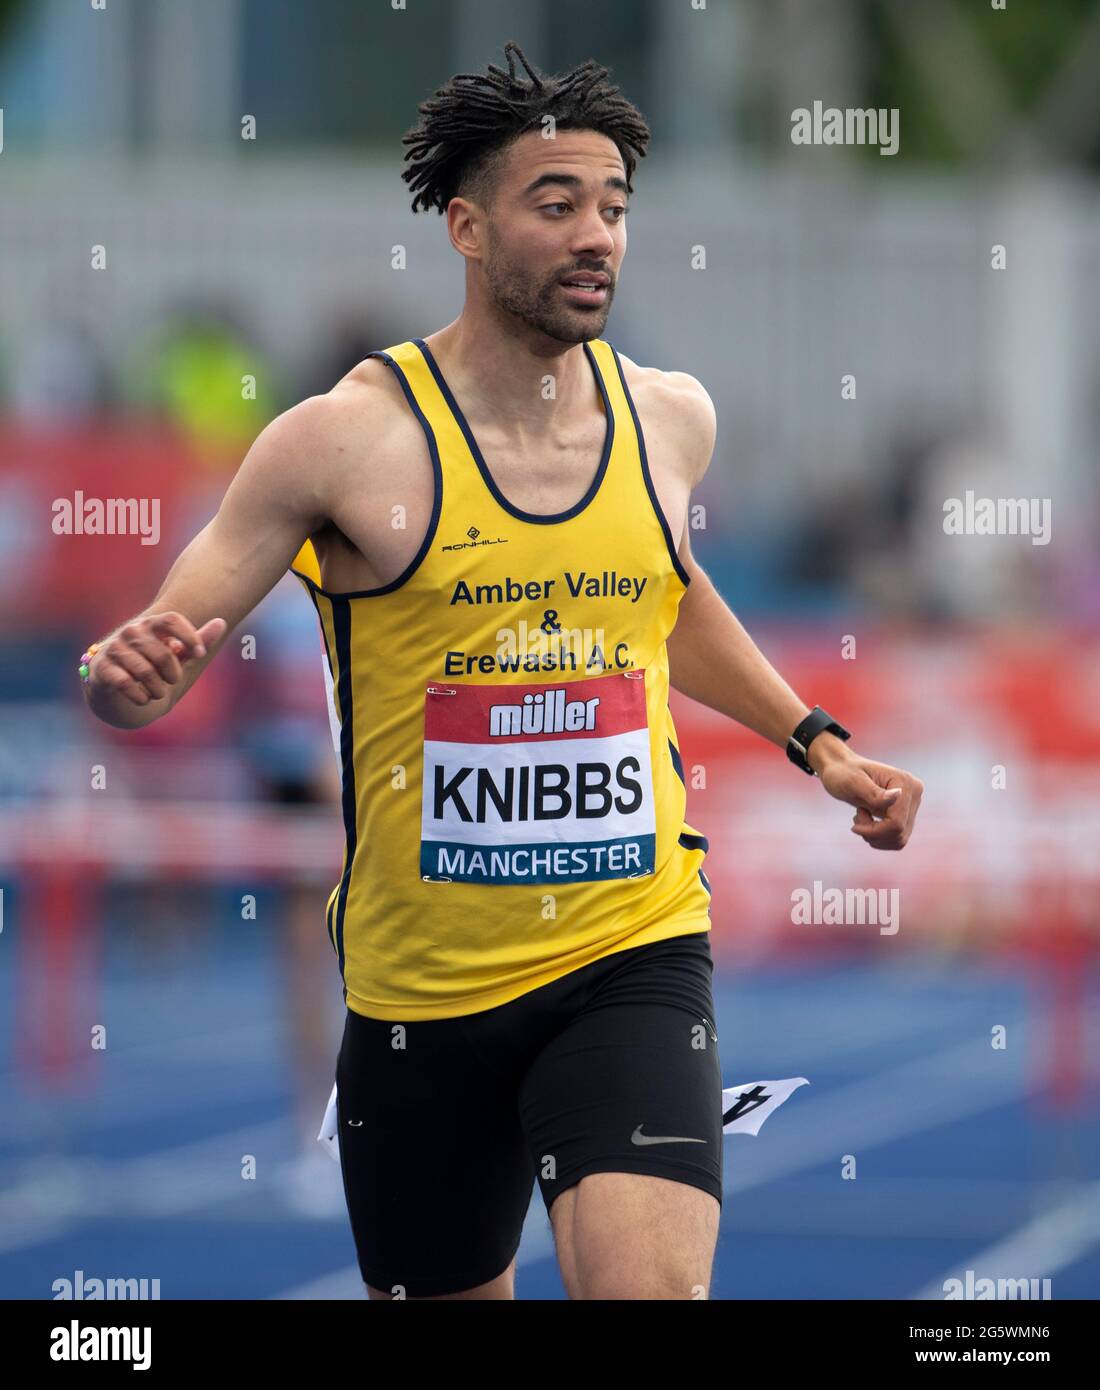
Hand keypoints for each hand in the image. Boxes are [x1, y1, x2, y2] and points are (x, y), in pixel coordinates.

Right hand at [87, 612, 226, 706]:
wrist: (116, 687)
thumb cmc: (153, 668)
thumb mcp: (178, 656)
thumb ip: (198, 641)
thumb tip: (221, 622)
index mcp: (151, 624)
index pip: (172, 620)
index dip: (190, 636)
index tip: (202, 654)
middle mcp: (131, 632)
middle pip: (164, 654)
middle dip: (173, 675)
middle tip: (171, 681)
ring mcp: (113, 649)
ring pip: (146, 672)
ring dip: (158, 690)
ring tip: (157, 692)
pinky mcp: (101, 668)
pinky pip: (126, 684)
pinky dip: (140, 697)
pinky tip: (142, 698)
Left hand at [813, 748, 923, 850]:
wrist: (841, 770)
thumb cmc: (843, 773)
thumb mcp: (853, 782)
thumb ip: (875, 792)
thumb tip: (898, 795)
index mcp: (905, 783)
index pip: (896, 823)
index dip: (874, 831)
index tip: (854, 825)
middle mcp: (914, 793)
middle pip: (899, 833)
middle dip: (874, 833)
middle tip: (857, 817)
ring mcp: (911, 804)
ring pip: (899, 839)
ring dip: (876, 836)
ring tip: (861, 817)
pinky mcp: (905, 814)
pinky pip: (897, 839)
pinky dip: (879, 837)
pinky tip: (867, 822)